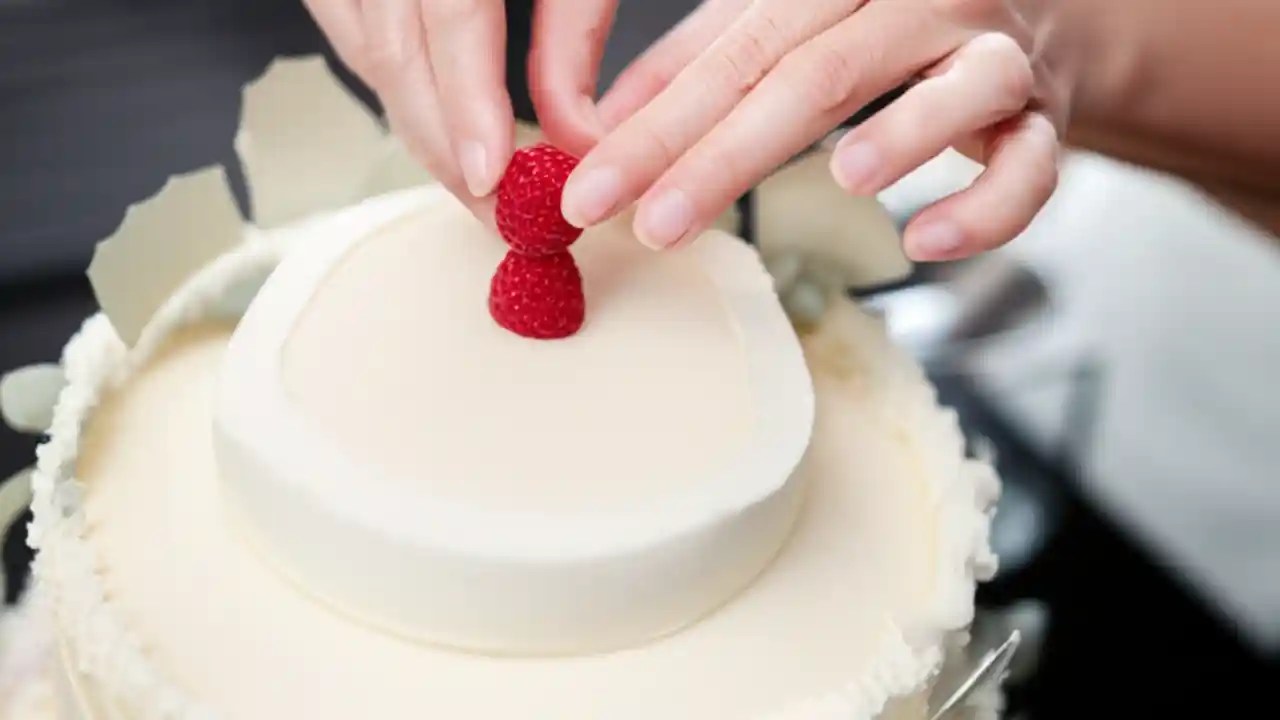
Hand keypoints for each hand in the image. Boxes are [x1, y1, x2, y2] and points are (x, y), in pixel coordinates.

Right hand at [302, 0, 619, 221]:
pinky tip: (436, 121)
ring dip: (415, 124)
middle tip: (496, 213)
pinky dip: (392, 83)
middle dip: (440, 143)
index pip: (446, 12)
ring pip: (362, 49)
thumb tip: (574, 140)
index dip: (464, 103)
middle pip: (390, 47)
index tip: (491, 178)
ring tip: (475, 181)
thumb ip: (575, 30)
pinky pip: (348, 29)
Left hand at [561, 0, 1072, 261]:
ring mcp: (994, 47)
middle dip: (727, 155)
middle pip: (820, 72)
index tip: (595, 189)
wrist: (1032, 11)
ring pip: (950, 90)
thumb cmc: (882, 21)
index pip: (735, 49)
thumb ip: (699, 62)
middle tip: (656, 226)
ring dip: (897, 138)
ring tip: (840, 180)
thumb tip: (601, 126)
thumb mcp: (784, 23)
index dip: (660, 125)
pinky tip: (927, 243)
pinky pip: (1031, 163)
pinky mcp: (1046, 113)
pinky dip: (985, 208)